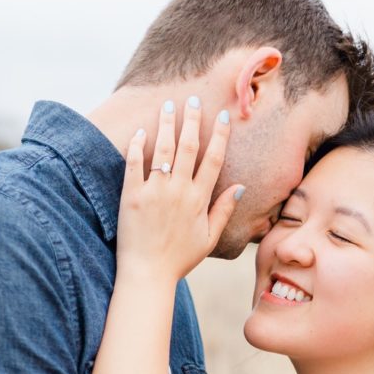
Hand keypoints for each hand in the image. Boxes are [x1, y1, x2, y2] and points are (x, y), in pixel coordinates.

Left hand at [118, 98, 240, 280]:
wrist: (147, 274)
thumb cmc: (179, 259)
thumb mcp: (209, 238)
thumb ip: (223, 210)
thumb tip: (241, 187)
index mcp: (198, 200)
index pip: (213, 159)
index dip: (219, 135)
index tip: (222, 116)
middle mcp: (178, 191)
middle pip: (188, 146)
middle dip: (192, 119)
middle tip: (192, 99)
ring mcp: (154, 191)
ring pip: (162, 149)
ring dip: (166, 124)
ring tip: (167, 105)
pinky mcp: (131, 195)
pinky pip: (134, 163)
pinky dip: (137, 145)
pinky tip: (142, 130)